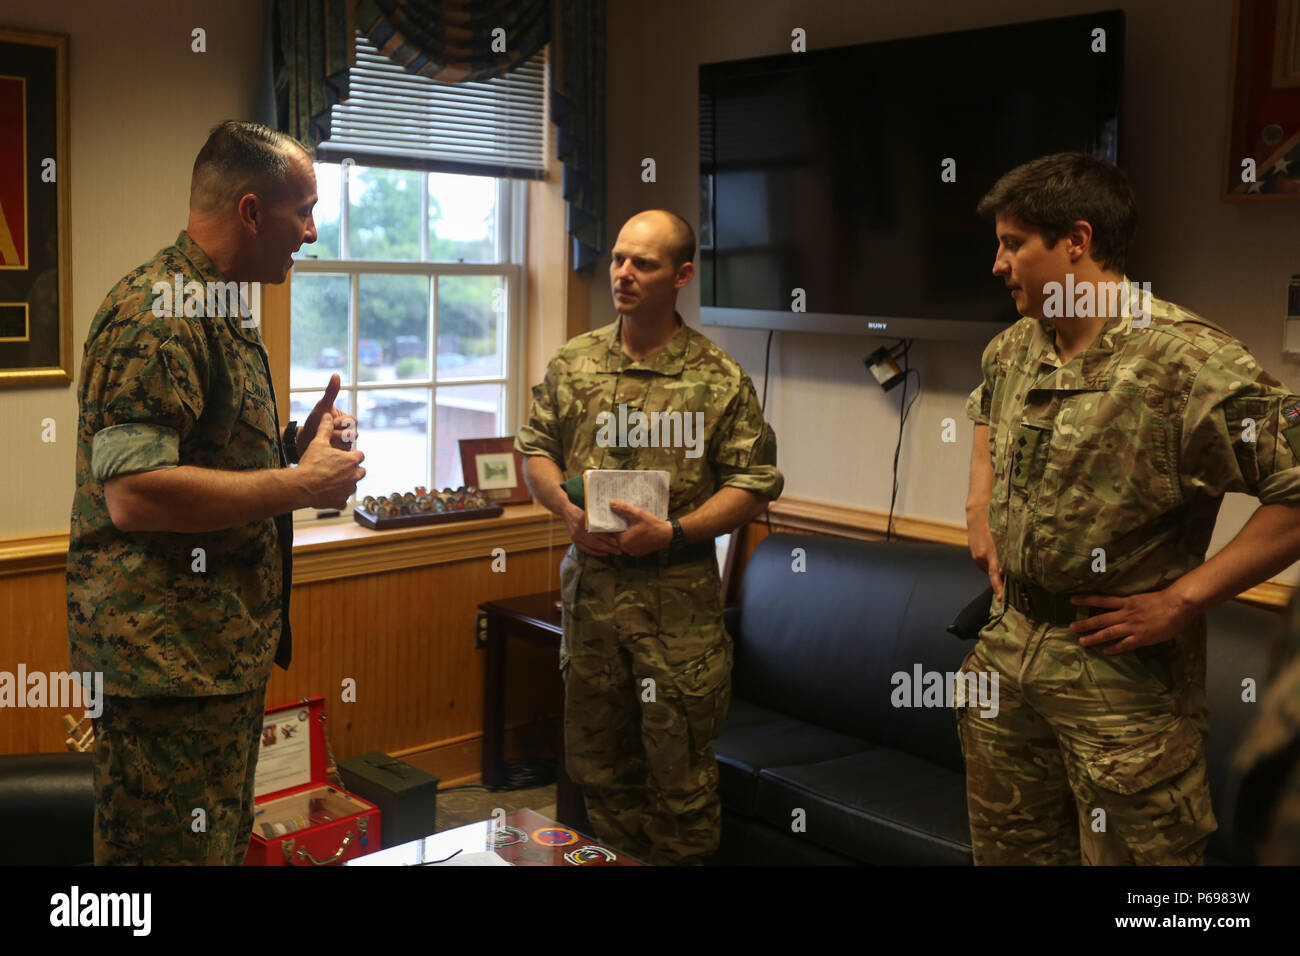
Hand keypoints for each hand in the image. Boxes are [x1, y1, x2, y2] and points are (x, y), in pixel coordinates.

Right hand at [296, 413, 364, 509]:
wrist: (301, 486)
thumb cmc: (310, 464)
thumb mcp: (318, 443)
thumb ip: (325, 429)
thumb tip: (327, 415)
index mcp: (351, 461)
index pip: (360, 456)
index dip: (352, 455)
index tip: (343, 456)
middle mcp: (354, 476)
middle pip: (360, 471)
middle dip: (352, 470)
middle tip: (337, 469)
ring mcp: (348, 490)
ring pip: (352, 486)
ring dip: (345, 483)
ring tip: (330, 480)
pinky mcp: (340, 502)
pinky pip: (342, 500)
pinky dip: (337, 498)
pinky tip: (327, 493)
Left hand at [299, 373, 355, 456]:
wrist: (303, 441)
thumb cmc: (313, 422)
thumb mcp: (322, 407)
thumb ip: (331, 393)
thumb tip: (336, 375)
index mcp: (345, 419)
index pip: (353, 421)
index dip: (343, 423)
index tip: (332, 423)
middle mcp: (348, 431)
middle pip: (353, 434)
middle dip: (339, 435)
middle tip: (327, 434)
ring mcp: (346, 443)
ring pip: (349, 445)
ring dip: (336, 444)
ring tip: (325, 442)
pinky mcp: (341, 454)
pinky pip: (344, 454)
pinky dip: (335, 452)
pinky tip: (326, 449)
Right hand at [562, 502, 623, 556]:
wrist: (566, 510)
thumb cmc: (580, 509)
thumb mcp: (590, 512)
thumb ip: (598, 520)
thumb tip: (613, 528)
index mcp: (584, 522)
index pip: (599, 533)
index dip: (609, 539)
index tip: (618, 542)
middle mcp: (579, 530)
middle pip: (596, 542)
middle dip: (609, 547)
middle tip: (619, 551)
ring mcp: (576, 536)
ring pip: (592, 546)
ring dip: (603, 551)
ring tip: (613, 552)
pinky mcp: (574, 539)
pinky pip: (585, 549)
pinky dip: (595, 552)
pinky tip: (603, 553)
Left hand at [609, 499, 673, 556]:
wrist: (667, 535)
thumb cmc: (653, 525)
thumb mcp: (638, 514)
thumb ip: (624, 509)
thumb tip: (611, 503)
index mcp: (623, 540)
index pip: (611, 531)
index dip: (612, 523)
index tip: (614, 516)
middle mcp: (626, 548)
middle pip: (617, 537)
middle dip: (618, 528)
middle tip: (621, 519)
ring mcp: (632, 552)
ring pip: (623, 541)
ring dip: (625, 534)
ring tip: (628, 524)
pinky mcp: (638, 552)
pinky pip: (630, 545)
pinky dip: (631, 539)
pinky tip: (635, 531)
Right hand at [967, 517, 1003, 601]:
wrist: (977, 513)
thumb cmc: (996, 521)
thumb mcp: (1005, 536)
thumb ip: (1009, 551)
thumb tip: (1017, 565)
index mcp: (991, 552)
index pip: (996, 574)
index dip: (999, 586)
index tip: (1001, 598)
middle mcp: (982, 556)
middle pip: (993, 575)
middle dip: (999, 584)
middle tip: (1003, 596)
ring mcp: (977, 555)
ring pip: (989, 569)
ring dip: (996, 571)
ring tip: (1004, 568)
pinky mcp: (975, 554)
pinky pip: (984, 564)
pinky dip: (991, 564)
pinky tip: (996, 557)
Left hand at [1068, 588, 1199, 653]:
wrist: (1178, 605)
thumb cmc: (1165, 599)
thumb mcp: (1143, 598)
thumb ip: (1133, 605)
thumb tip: (1125, 607)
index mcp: (1127, 602)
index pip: (1101, 600)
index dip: (1086, 600)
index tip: (1072, 600)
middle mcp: (1126, 614)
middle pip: (1100, 618)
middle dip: (1084, 623)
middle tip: (1071, 627)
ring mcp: (1132, 626)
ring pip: (1108, 633)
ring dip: (1094, 637)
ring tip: (1082, 641)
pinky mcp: (1141, 637)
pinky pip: (1124, 645)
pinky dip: (1114, 649)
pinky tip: (1105, 652)